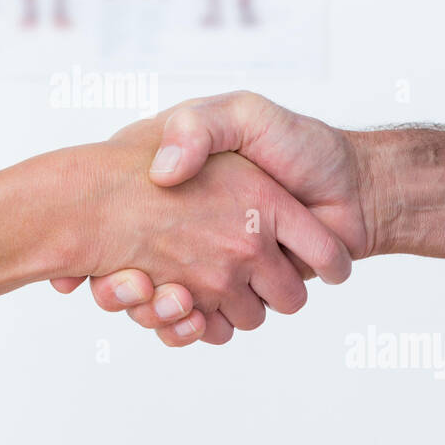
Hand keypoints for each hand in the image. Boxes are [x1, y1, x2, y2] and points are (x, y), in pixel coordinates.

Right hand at [53, 106, 353, 344]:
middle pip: (137, 282)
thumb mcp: (239, 114)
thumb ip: (198, 129)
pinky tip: (189, 312)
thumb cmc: (295, 143)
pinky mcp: (241, 300)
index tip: (90, 262)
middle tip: (130, 279)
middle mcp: (191, 237)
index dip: (100, 255)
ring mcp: (217, 272)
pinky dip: (191, 329)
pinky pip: (204, 330)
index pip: (111, 238)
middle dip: (132, 289)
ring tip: (161, 290)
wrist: (355, 185)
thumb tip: (162, 173)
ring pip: (169, 308)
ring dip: (162, 309)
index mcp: (180, 198)